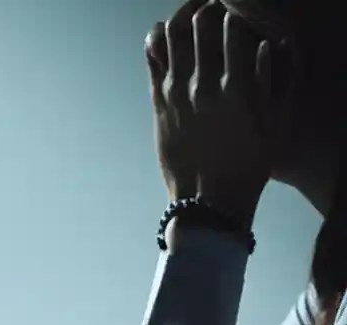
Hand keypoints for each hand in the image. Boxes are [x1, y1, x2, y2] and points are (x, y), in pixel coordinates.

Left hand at [146, 0, 284, 228]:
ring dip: (183, 16)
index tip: (242, 15)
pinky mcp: (158, 102)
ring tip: (194, 14)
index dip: (239, 14)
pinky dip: (158, 37)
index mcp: (238, 88)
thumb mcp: (276, 124)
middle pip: (201, 24)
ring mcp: (176, 92)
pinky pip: (152, 57)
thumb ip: (276, 80)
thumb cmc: (249, 166)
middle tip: (218, 7)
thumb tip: (271, 44)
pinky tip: (167, 32)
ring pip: (172, 34)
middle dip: (212, 8)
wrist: (207, 201)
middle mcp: (203, 85)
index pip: (235, 28)